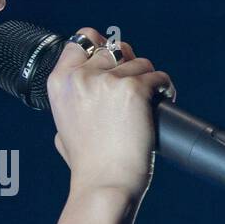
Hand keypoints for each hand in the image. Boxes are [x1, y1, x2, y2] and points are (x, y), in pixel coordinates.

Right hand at [48, 28, 175, 201]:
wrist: (104, 183)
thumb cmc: (87, 164)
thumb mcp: (63, 129)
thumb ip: (71, 105)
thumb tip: (85, 94)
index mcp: (60, 82)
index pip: (81, 41)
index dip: (100, 46)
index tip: (113, 60)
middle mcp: (81, 77)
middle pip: (114, 48)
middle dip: (128, 62)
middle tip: (135, 84)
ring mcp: (107, 81)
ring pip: (140, 62)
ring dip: (148, 79)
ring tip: (149, 100)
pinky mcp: (134, 89)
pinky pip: (158, 77)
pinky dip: (164, 89)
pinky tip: (163, 101)